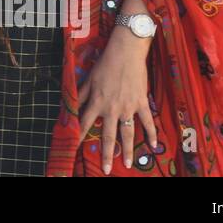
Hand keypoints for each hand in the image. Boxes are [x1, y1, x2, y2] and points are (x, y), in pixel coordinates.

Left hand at [75, 31, 159, 173]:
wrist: (125, 52)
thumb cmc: (104, 64)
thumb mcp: (88, 79)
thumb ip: (80, 95)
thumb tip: (69, 106)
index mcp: (96, 102)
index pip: (84, 123)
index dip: (78, 137)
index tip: (74, 150)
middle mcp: (111, 108)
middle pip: (108, 135)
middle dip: (106, 153)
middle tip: (106, 169)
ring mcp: (127, 107)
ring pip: (127, 133)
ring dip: (127, 150)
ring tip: (127, 164)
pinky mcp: (140, 103)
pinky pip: (147, 121)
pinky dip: (151, 133)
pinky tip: (153, 146)